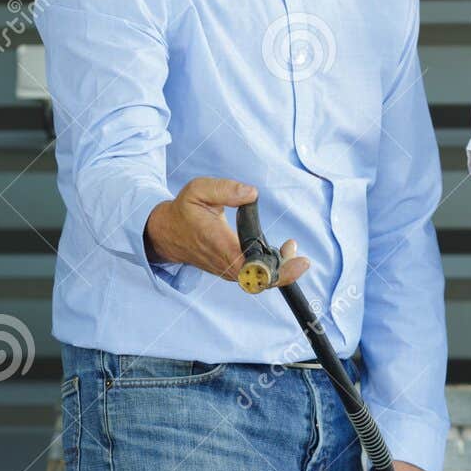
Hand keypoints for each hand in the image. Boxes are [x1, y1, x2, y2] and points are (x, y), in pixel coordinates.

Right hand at [144, 178, 311, 285]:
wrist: (169, 233)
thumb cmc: (185, 210)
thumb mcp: (199, 190)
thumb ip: (225, 189)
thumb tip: (251, 193)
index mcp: (219, 244)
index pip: (249, 267)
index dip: (273, 268)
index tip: (292, 256)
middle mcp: (225, 263)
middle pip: (260, 280)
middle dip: (285, 272)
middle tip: (301, 259)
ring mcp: (229, 270)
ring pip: (259, 281)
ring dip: (280, 269)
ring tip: (291, 248)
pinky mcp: (232, 272)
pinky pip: (255, 278)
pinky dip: (272, 269)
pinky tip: (282, 252)